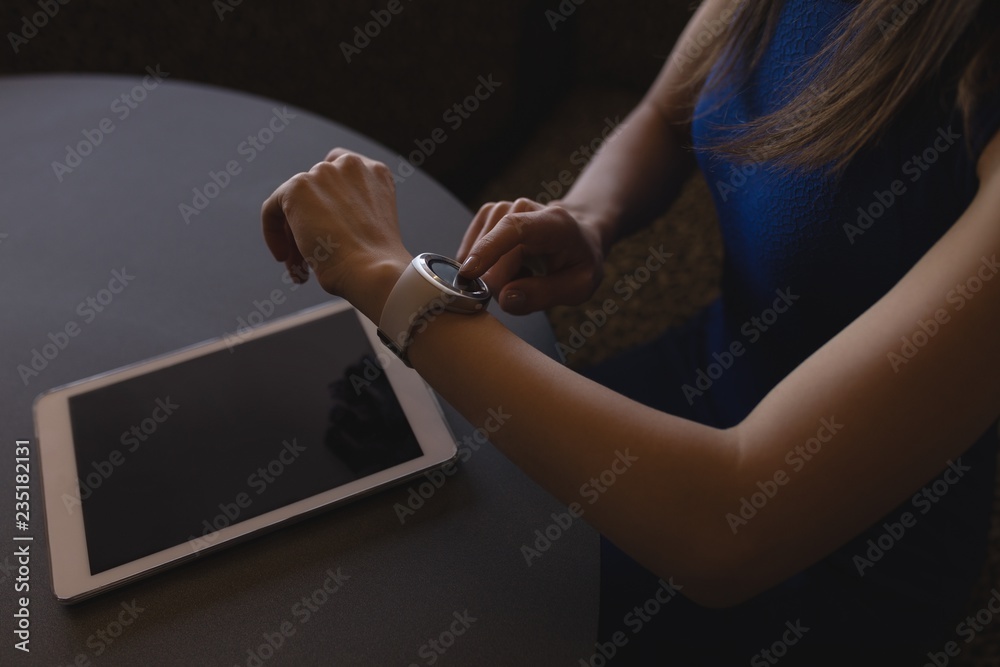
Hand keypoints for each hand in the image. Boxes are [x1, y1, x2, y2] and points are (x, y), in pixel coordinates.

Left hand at [261, 148, 411, 322]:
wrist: (373, 270)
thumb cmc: (376, 262)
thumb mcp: (370, 226)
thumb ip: (349, 210)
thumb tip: (316, 223)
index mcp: (376, 173)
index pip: (340, 178)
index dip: (329, 205)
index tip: (327, 234)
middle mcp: (351, 165)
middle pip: (315, 193)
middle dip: (309, 226)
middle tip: (308, 260)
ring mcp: (324, 173)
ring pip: (293, 204)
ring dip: (294, 236)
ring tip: (300, 268)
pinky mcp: (297, 187)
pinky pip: (272, 209)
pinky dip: (273, 234)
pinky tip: (284, 258)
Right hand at [457, 198, 603, 313]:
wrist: (578, 235)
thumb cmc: (579, 261)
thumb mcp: (578, 286)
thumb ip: (543, 295)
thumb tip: (505, 299)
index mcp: (554, 223)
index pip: (514, 228)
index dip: (489, 249)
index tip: (470, 273)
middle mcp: (525, 208)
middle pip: (494, 251)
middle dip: (498, 283)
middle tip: (521, 294)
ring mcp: (504, 208)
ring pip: (477, 251)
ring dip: (492, 275)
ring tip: (521, 275)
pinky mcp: (488, 215)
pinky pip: (470, 248)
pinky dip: (481, 267)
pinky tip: (503, 268)